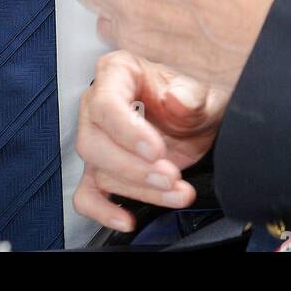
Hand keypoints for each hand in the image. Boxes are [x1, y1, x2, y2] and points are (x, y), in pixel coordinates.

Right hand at [73, 49, 228, 233]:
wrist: (198, 116)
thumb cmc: (191, 95)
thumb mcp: (202, 90)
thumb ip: (191, 95)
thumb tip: (176, 99)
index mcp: (118, 72)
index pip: (106, 104)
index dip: (128, 132)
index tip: (156, 151)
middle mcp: (98, 103)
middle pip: (95, 143)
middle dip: (135, 168)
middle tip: (170, 175)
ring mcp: (97, 138)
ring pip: (99, 171)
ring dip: (140, 189)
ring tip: (177, 192)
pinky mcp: (101, 169)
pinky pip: (87, 195)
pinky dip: (103, 210)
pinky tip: (127, 218)